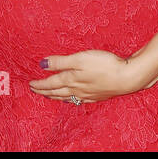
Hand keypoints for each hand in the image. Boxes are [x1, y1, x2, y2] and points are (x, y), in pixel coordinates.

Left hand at [29, 49, 146, 103]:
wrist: (127, 77)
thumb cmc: (104, 64)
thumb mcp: (79, 58)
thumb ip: (60, 62)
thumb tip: (42, 65)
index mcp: (71, 79)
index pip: (50, 83)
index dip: (39, 84)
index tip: (30, 84)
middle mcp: (77, 89)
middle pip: (56, 92)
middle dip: (44, 92)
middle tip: (34, 91)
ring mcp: (88, 94)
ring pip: (67, 97)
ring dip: (55, 96)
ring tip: (49, 96)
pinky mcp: (98, 95)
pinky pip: (79, 100)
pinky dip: (71, 99)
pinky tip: (72, 99)